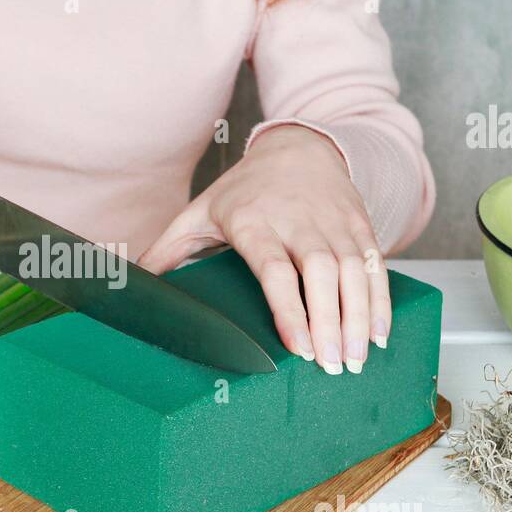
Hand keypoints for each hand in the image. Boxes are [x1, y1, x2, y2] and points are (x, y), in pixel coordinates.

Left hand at [139, 126, 388, 374]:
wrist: (299, 146)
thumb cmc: (244, 189)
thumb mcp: (200, 212)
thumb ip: (168, 250)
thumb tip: (131, 283)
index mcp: (253, 221)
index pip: (274, 268)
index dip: (288, 309)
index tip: (297, 347)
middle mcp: (297, 221)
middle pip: (319, 273)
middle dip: (330, 321)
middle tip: (332, 365)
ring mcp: (332, 222)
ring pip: (352, 271)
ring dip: (359, 317)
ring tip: (356, 358)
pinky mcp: (359, 224)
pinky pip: (374, 264)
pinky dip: (380, 300)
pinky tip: (380, 332)